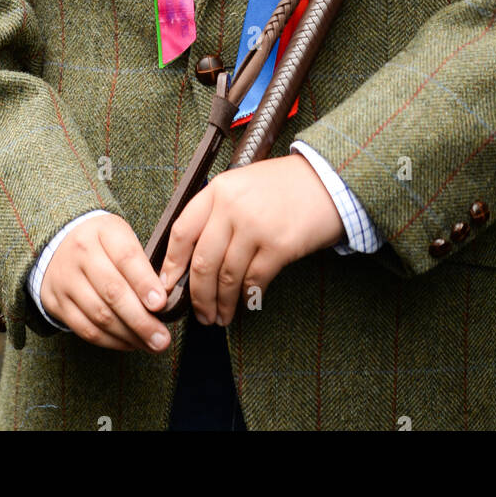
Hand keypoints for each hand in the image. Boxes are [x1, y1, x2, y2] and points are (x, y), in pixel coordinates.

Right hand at [41, 212, 170, 352]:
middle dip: (141, 320)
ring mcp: (65, 279)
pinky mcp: (56, 302)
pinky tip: (129, 343)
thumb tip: (163, 299)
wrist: (58, 244)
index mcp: (103, 231)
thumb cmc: (102, 243)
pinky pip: (85, 329)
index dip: (144, 283)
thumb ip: (141, 264)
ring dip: (128, 335)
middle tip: (162, 338)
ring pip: (99, 315)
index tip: (161, 304)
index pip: (126, 257)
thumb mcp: (122, 237)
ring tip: (150, 344)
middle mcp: (81, 254)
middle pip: (112, 291)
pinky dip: (110, 341)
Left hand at [158, 153, 345, 326]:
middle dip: (197, 296)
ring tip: (221, 316)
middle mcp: (232, 207)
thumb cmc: (284, 186)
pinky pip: (254, 280)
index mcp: (218, 190)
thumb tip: (191, 257)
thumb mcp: (243, 184)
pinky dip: (247, 296)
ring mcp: (256, 226)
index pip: (182, 231)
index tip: (167, 287)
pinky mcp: (279, 245)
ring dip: (221, 303)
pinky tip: (246, 302)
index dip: (171, 265)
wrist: (328, 180)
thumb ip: (217, 211)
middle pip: (202, 262)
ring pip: (226, 277)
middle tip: (199, 315)